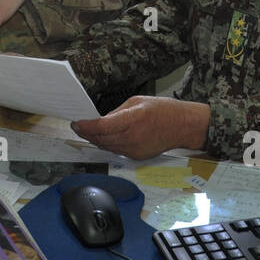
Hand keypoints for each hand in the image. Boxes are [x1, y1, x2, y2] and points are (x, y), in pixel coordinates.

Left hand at [70, 95, 209, 160]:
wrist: (183, 127)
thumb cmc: (163, 110)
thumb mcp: (137, 101)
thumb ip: (117, 112)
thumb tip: (101, 120)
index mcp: (133, 119)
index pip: (102, 126)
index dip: (86, 126)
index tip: (76, 122)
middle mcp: (132, 137)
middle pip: (101, 138)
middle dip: (86, 133)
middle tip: (77, 126)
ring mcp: (134, 150)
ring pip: (106, 146)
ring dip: (95, 139)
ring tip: (87, 131)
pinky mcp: (137, 157)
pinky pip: (116, 151)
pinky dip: (107, 144)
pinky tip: (104, 137)